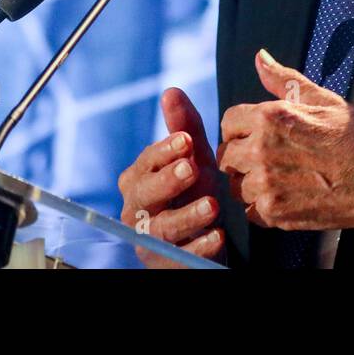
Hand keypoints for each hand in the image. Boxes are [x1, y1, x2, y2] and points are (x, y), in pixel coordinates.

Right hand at [117, 87, 225, 267]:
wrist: (206, 235)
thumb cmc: (195, 190)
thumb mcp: (194, 158)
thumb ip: (184, 127)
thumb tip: (171, 90)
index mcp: (138, 179)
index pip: (146, 161)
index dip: (164, 151)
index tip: (186, 140)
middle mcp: (136, 209)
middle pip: (144, 194)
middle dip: (167, 181)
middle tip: (192, 169)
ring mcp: (148, 239)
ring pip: (161, 228)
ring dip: (187, 216)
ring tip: (212, 206)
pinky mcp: (164, 263)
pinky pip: (179, 257)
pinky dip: (198, 247)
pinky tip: (217, 237)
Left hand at [217, 49, 353, 231]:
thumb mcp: (320, 99)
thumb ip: (283, 79)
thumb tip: (260, 57)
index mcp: (269, 117)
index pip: (228, 122)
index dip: (240, 128)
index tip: (253, 135)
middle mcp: (261, 150)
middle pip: (227, 156)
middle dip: (242, 156)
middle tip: (267, 159)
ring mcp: (266, 184)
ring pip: (237, 186)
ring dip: (251, 183)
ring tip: (278, 178)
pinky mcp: (274, 212)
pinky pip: (250, 211)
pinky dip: (263, 206)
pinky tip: (285, 196)